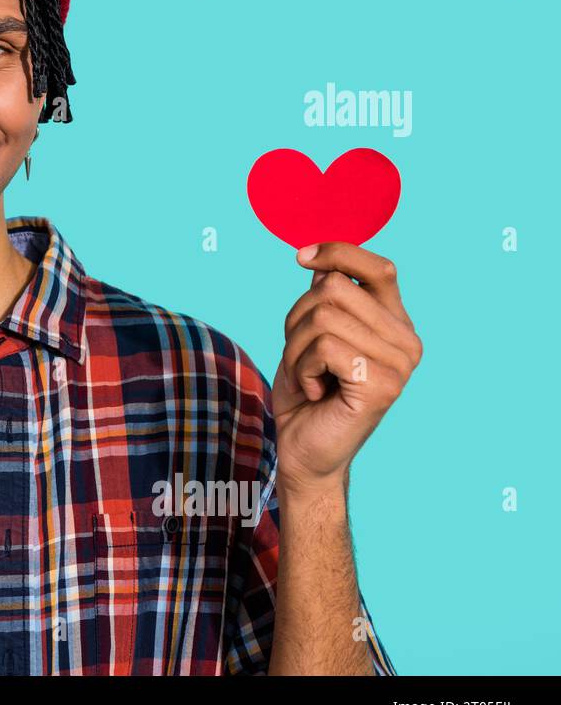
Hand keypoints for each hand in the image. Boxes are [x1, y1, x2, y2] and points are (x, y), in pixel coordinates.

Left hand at [272, 242, 421, 496]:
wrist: (304, 451)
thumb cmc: (307, 393)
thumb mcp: (309, 335)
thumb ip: (324, 299)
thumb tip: (320, 261)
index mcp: (395, 323)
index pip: (377, 267)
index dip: (338, 253)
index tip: (302, 257)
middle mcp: (407, 340)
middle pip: (334, 288)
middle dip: (297, 319)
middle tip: (303, 357)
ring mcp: (400, 364)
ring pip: (323, 316)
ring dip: (297, 348)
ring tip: (311, 376)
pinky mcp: (384, 384)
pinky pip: (324, 347)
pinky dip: (303, 368)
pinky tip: (317, 391)